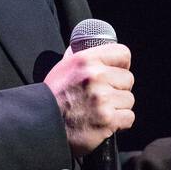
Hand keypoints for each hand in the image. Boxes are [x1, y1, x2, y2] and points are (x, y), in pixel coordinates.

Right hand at [44, 42, 134, 157]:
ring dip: (119, 107)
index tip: (117, 73)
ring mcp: (103, 99)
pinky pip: (129, 117)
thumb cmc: (51, 97)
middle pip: (128, 79)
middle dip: (118, 89)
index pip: (123, 54)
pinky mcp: (108, 119)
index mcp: (86, 60)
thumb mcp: (61, 68)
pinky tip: (106, 122)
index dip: (122, 65)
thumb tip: (83, 44)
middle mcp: (96, 76)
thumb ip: (77, 57)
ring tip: (101, 111)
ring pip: (129, 99)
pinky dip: (120, 122)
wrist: (41, 124)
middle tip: (104, 97)